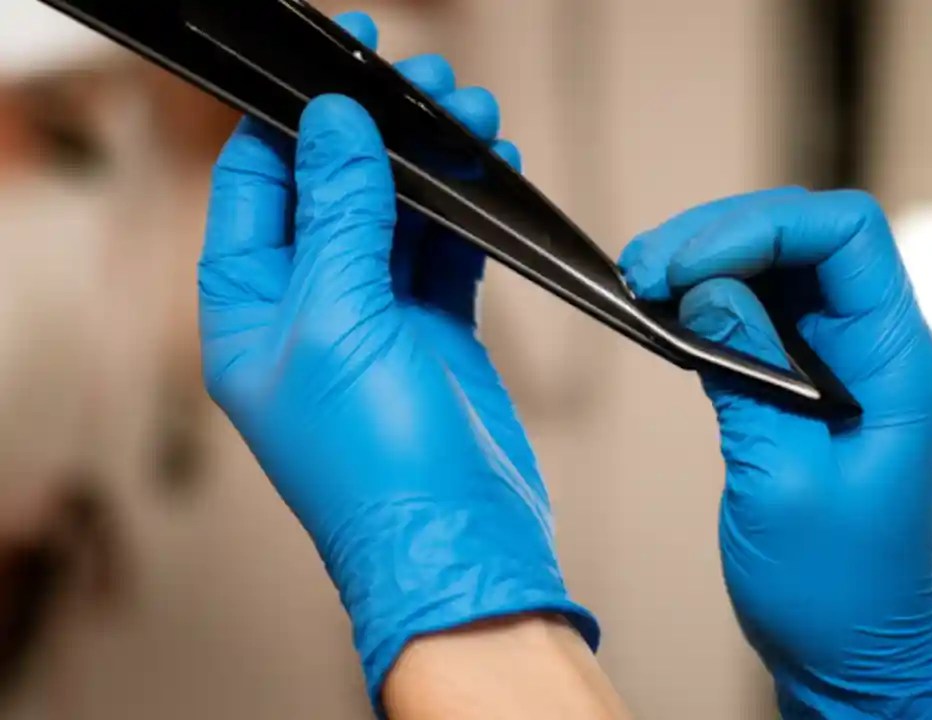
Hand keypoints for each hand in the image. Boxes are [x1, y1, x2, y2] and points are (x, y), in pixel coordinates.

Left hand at [198, 13, 595, 710]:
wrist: (461, 542)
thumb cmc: (377, 466)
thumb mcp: (339, 321)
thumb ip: (339, 215)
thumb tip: (335, 124)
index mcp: (248, 311)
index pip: (254, 185)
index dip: (290, 122)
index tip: (334, 67)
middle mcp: (306, 312)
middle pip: (331, 191)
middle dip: (374, 130)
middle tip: (420, 77)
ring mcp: (374, 324)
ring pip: (395, 217)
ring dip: (429, 165)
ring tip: (470, 114)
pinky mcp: (434, 336)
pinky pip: (444, 255)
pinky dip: (466, 215)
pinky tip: (489, 177)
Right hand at [619, 188, 931, 717]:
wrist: (851, 649)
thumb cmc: (838, 587)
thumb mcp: (782, 483)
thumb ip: (746, 376)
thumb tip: (707, 290)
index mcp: (896, 362)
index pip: (848, 235)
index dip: (766, 227)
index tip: (692, 262)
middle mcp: (871, 347)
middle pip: (804, 237)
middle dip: (720, 236)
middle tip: (647, 269)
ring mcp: (834, 362)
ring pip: (773, 268)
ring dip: (704, 262)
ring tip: (641, 283)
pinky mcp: (798, 383)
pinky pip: (753, 315)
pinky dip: (703, 303)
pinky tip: (661, 313)